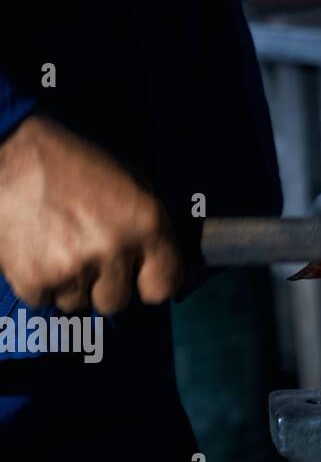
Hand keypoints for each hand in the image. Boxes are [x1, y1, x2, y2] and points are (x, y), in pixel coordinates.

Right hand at [0, 116, 181, 313]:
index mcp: (147, 224)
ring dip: (72, 284)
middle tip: (91, 257)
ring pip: (79, 303)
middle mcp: (114, 249)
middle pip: (117, 302)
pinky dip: (41, 283)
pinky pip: (45, 300)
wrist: (12, 158)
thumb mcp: (132, 183)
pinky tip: (37, 250)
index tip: (141, 277)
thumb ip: (150, 226)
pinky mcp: (33, 280)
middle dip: (105, 285)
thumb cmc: (74, 166)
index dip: (151, 282)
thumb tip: (163, 259)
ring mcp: (73, 268)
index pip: (165, 286)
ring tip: (59, 246)